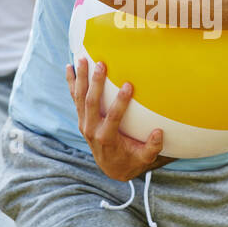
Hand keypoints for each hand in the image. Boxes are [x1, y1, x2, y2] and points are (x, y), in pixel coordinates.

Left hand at [67, 58, 167, 181]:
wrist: (111, 167)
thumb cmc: (131, 159)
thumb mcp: (144, 158)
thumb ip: (152, 147)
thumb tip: (158, 132)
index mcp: (107, 138)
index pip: (113, 117)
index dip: (120, 102)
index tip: (129, 85)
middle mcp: (91, 130)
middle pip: (91, 103)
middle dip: (96, 83)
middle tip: (102, 64)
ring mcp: (84, 123)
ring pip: (80, 98)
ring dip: (81, 78)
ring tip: (82, 59)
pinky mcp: (81, 118)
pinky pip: (75, 98)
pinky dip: (71, 83)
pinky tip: (69, 66)